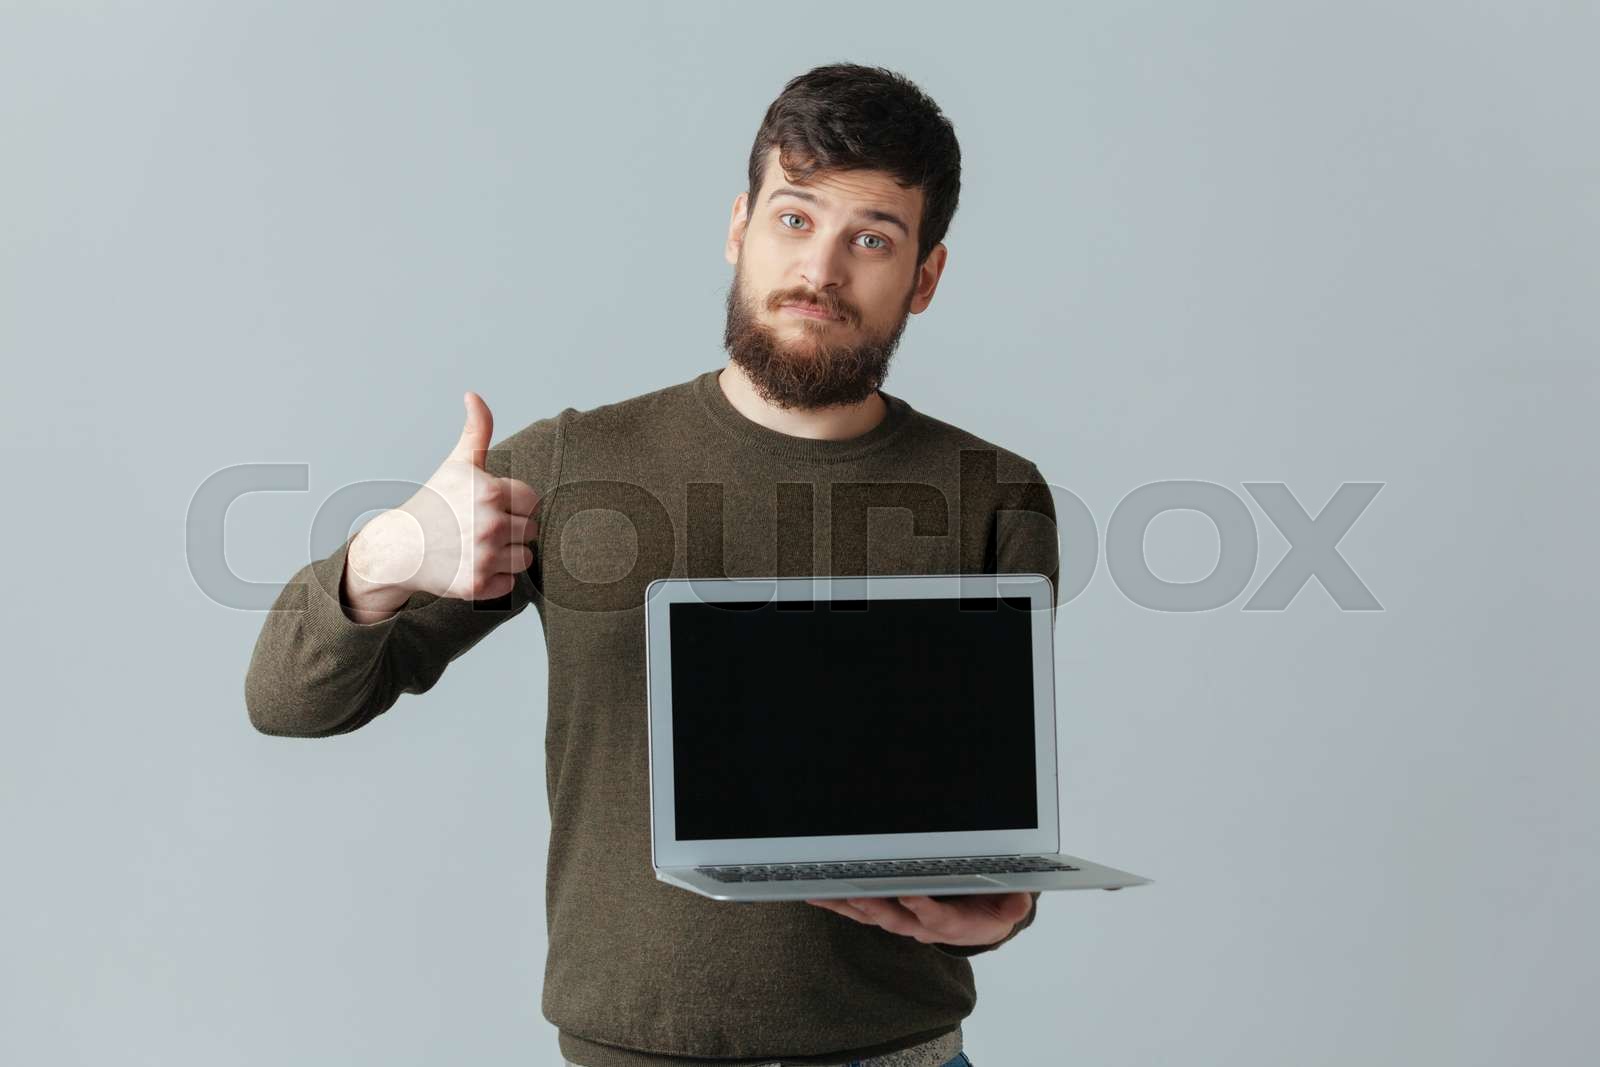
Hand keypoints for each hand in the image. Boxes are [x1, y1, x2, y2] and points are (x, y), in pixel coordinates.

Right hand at [347, 391, 540, 612]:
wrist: (398, 548)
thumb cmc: (433, 503)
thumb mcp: (457, 464)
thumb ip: (477, 430)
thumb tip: (473, 395)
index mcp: (489, 492)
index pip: (531, 502)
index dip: (513, 504)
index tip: (489, 506)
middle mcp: (488, 525)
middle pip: (531, 531)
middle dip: (511, 529)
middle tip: (479, 527)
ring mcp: (483, 557)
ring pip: (525, 559)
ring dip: (507, 556)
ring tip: (476, 546)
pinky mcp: (476, 585)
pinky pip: (510, 584)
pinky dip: (495, 579)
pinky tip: (471, 565)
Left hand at [804, 892, 1032, 947]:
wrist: (980, 923)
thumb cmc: (990, 909)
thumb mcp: (1010, 907)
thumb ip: (1012, 904)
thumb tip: (1018, 899)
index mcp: (953, 924)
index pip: (938, 919)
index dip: (924, 910)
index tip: (910, 896)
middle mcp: (922, 926)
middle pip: (896, 920)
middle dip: (876, 908)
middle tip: (859, 894)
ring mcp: (902, 921)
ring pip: (872, 916)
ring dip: (848, 906)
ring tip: (824, 894)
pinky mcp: (889, 913)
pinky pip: (861, 910)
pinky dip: (840, 903)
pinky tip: (819, 893)